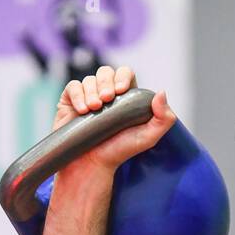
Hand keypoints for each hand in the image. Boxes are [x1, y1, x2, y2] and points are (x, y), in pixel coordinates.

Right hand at [52, 65, 176, 175]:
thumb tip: (162, 92)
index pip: (125, 74)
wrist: (92, 163)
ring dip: (92, 91)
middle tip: (106, 100)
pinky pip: (73, 87)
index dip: (122, 76)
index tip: (121, 90)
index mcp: (126, 97)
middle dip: (106, 82)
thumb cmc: (120, 151)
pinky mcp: (71, 101)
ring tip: (94, 108)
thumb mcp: (148, 138)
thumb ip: (163, 118)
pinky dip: (78, 95)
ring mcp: (88, 96)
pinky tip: (82, 110)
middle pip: (106, 72)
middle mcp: (106, 94)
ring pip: (89, 80)